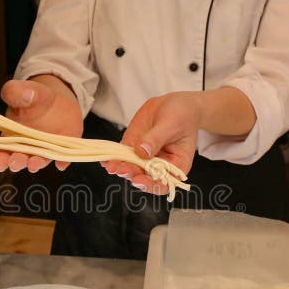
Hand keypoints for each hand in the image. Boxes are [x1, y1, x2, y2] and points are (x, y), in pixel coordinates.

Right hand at [0, 76, 83, 172]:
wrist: (57, 97)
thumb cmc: (33, 96)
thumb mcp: (22, 89)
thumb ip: (16, 92)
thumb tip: (25, 95)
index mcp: (11, 135)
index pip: (2, 151)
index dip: (0, 159)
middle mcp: (27, 147)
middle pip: (20, 158)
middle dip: (18, 162)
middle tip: (16, 162)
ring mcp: (46, 149)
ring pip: (40, 160)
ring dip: (37, 164)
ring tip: (34, 164)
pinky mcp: (63, 148)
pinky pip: (63, 157)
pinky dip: (62, 162)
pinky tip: (61, 164)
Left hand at [104, 87, 255, 195]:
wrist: (175, 103)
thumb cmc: (182, 115)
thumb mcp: (172, 124)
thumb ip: (156, 138)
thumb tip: (142, 151)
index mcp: (176, 165)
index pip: (164, 183)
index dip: (151, 185)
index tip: (139, 179)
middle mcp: (159, 164)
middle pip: (144, 177)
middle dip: (131, 174)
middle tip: (121, 169)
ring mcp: (144, 156)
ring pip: (131, 168)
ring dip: (120, 168)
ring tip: (111, 165)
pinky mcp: (133, 147)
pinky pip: (122, 156)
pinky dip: (113, 158)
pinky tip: (106, 159)